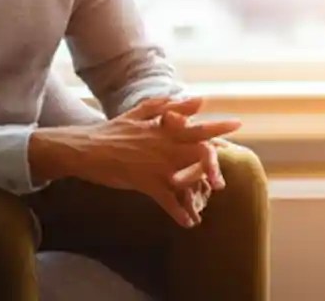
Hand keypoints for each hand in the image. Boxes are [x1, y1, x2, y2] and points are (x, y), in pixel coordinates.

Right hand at [29, 96, 239, 227]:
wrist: (86, 148)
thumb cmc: (113, 131)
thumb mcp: (140, 113)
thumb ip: (169, 106)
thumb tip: (198, 100)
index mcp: (165, 130)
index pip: (197, 126)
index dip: (218, 127)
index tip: (237, 125)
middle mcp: (166, 146)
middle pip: (201, 152)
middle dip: (215, 165)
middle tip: (221, 181)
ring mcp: (157, 165)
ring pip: (188, 178)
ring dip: (199, 193)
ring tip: (206, 204)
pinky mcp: (145, 183)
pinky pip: (167, 201)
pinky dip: (179, 213)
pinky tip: (188, 223)